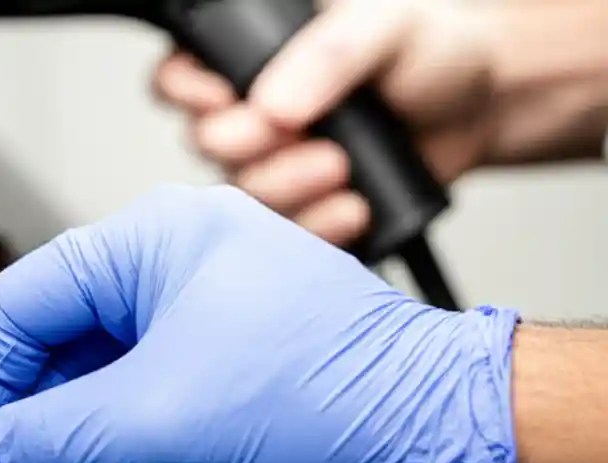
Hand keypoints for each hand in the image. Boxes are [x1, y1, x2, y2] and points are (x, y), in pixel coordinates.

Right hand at [0, 185, 531, 462]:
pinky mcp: (221, 344)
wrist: (436, 432)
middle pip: (58, 342)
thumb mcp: (154, 426)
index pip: (21, 302)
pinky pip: (140, 387)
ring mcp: (200, 300)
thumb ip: (47, 440)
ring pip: (97, 373)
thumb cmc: (329, 399)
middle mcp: (172, 257)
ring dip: (75, 446)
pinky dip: (117, 443)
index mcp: (150, 242)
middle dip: (34, 426)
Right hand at [153, 0, 497, 245]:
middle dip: (255, 147)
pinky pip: (281, 240)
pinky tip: (352, 208)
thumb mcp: (387, 24)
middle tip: (310, 135)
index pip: (178, 77)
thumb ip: (329, 54)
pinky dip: (315, 231)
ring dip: (289, 190)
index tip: (224, 100)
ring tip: (343, 167)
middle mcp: (250, 114)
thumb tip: (272, 106)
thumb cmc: (432, 50)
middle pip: (206, 144)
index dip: (188, 93)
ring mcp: (273, 168)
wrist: (483, 107)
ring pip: (240, 197)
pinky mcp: (301, 214)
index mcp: (249, 57)